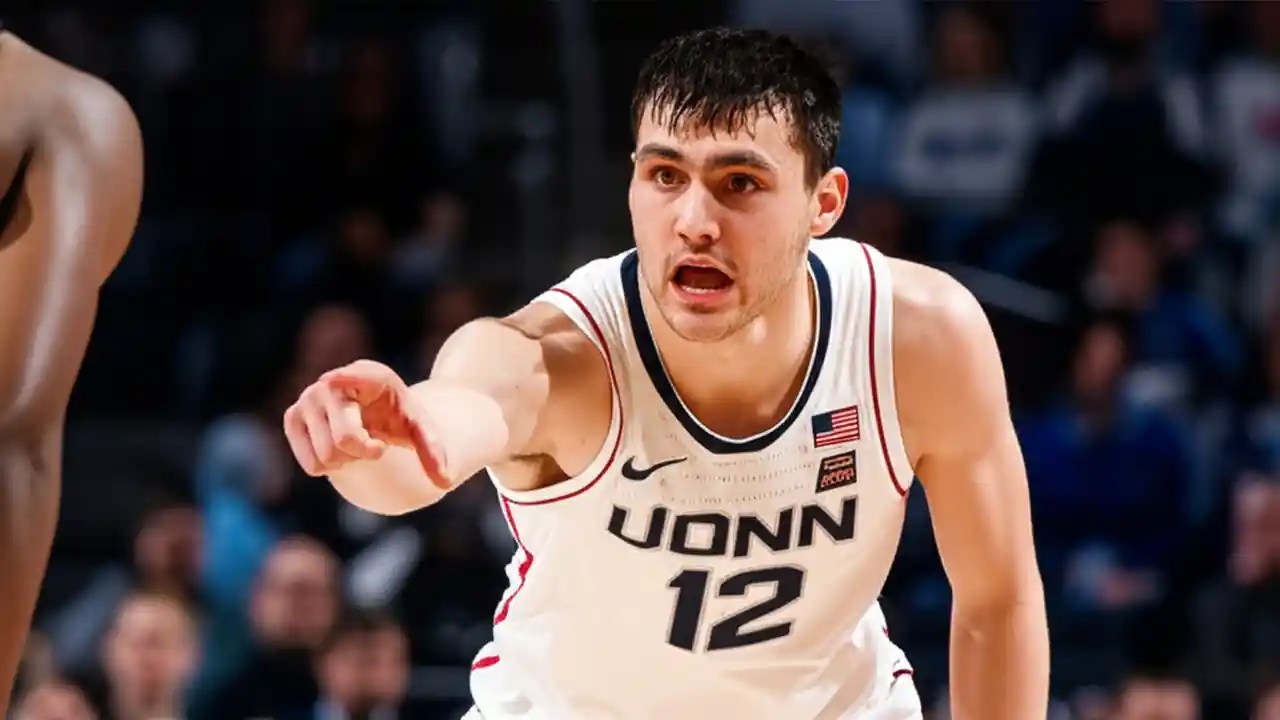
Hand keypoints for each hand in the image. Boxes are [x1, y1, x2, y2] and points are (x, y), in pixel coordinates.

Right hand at [282, 360, 445, 485]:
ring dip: (346, 461)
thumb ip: (434, 452)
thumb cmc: (400, 418)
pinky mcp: (292, 417)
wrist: (375, 412)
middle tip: (373, 443)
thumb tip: (445, 482)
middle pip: (343, 441)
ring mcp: (307, 398)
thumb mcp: (421, 430)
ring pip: (325, 456)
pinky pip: (310, 464)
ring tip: (355, 442)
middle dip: (363, 452)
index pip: (345, 381)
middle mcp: (331, 382)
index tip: (332, 383)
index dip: (344, 389)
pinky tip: (337, 447)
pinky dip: (327, 466)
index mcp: (368, 375)